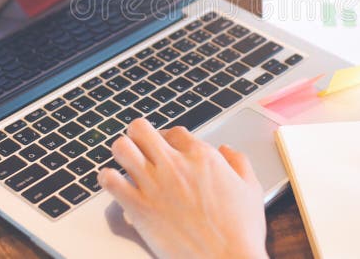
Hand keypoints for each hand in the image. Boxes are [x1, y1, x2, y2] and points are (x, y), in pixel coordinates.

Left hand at [98, 119, 267, 258]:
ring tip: (126, 163)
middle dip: (138, 135)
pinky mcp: (139, 208)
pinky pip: (110, 181)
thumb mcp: (251, 189)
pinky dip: (108, 179)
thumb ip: (239, 163)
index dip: (168, 138)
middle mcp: (175, 165)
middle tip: (141, 148)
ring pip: (121, 148)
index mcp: (202, 157)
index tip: (167, 149)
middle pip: (140, 129)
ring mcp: (154, 185)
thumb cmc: (240, 231)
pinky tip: (115, 184)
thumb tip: (227, 150)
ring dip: (122, 152)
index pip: (173, 131)